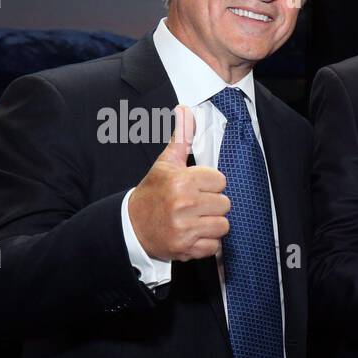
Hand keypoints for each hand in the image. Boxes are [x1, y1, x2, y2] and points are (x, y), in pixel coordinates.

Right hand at [127, 106, 229, 260]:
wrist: (131, 226)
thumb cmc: (153, 194)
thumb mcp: (165, 165)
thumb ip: (180, 139)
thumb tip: (186, 110)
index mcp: (181, 181)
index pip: (220, 180)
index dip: (210, 184)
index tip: (196, 187)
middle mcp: (183, 204)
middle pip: (225, 203)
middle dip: (213, 205)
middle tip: (195, 205)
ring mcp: (185, 228)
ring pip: (223, 225)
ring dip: (212, 224)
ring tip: (195, 219)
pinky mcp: (186, 247)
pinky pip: (215, 245)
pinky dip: (206, 243)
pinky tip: (193, 234)